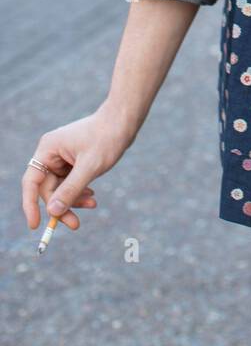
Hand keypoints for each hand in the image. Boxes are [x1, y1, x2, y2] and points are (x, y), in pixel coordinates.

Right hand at [21, 104, 132, 233]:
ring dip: (74, 200)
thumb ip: (71, 189)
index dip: (30, 205)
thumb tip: (53, 211)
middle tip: (75, 224)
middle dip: (61, 206)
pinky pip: (70, 182)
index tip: (35, 225)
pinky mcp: (74, 160)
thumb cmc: (107, 138)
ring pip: (60, 188)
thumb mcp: (90, 167)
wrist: (124, 120)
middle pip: (48, 189)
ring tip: (92, 205)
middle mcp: (51, 153)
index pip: (31, 182)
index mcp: (48, 149)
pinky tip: (92, 197)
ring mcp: (62, 157)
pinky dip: (80, 192)